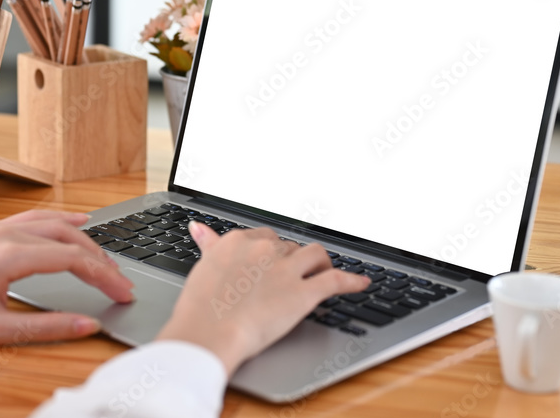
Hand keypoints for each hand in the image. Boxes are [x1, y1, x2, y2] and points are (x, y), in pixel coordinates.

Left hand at [0, 210, 133, 344]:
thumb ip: (47, 327)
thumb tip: (87, 325)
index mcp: (9, 257)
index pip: (72, 260)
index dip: (103, 276)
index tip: (121, 293)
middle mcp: (8, 235)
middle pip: (70, 239)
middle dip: (102, 261)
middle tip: (121, 284)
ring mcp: (1, 228)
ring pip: (57, 225)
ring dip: (87, 241)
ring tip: (109, 260)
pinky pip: (37, 217)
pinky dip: (63, 220)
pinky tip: (80, 222)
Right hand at [155, 222, 369, 375]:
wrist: (208, 333)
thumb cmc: (200, 309)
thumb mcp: (203, 268)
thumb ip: (209, 244)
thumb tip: (199, 227)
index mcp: (240, 241)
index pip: (266, 237)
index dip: (273, 252)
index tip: (275, 262)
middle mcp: (265, 248)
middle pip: (290, 247)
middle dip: (293, 261)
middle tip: (291, 279)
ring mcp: (286, 269)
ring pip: (315, 255)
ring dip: (320, 264)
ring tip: (323, 273)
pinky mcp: (304, 292)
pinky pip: (335, 279)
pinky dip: (352, 281)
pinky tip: (361, 284)